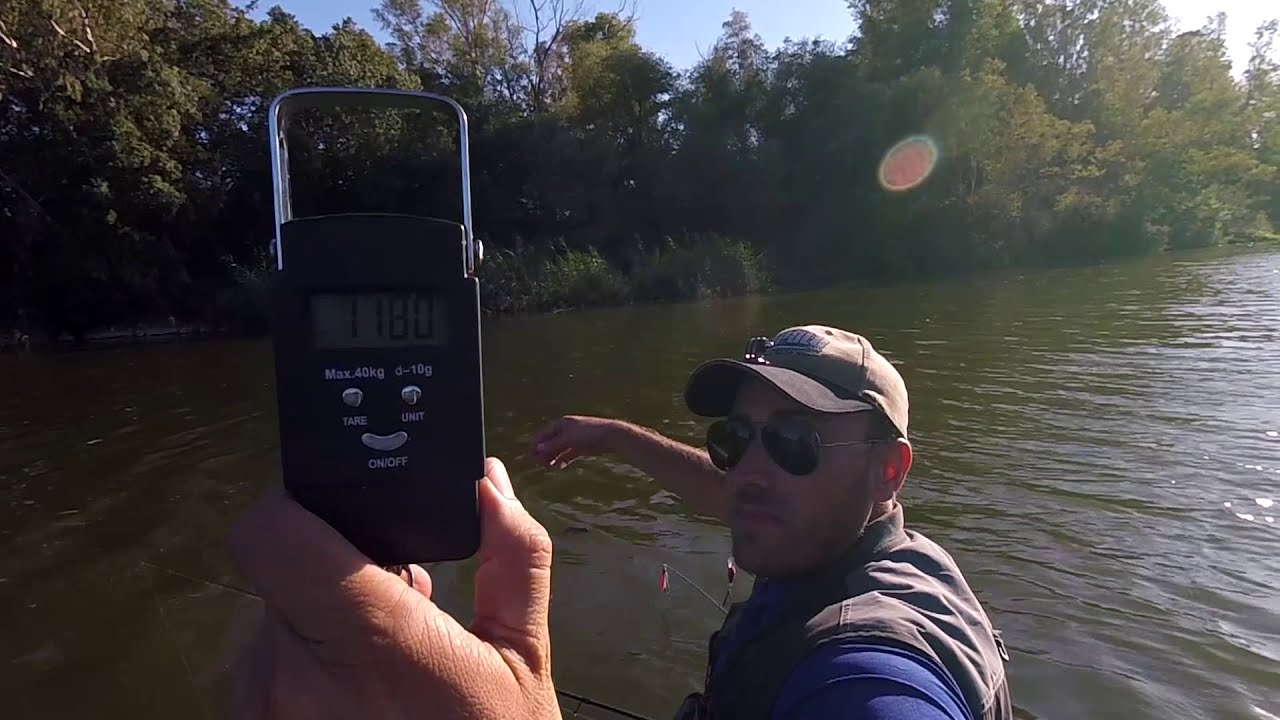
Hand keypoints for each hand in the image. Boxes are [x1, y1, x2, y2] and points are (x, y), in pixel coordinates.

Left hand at [226, 458, 559, 719]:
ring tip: (381, 660)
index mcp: (370, 641)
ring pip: (268, 624)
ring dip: (318, 624)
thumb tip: (489, 480)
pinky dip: (302, 669)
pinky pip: (262, 673)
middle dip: (335, 573)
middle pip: (280, 574)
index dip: (297, 503)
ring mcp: (263, 714)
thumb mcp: (524, 654)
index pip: (270, 533)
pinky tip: (358, 694)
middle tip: (397, 600)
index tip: (343, 511)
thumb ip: (514, 556)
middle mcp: (293, 679)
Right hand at [530, 415, 618, 467]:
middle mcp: (566, 430)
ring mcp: (574, 439)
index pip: (544, 434)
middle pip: (550, 442)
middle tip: (540, 464)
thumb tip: (537, 449)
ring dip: (552, 457)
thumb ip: (553, 444)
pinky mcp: (581, 447)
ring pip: (558, 449)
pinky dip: (562, 460)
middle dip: (544, 452)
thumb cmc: (589, 433)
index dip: (536, 444)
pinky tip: (559, 466)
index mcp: (561, 423)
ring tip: (549, 467)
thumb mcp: (568, 438)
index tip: (531, 456)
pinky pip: (567, 454)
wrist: (611, 436)